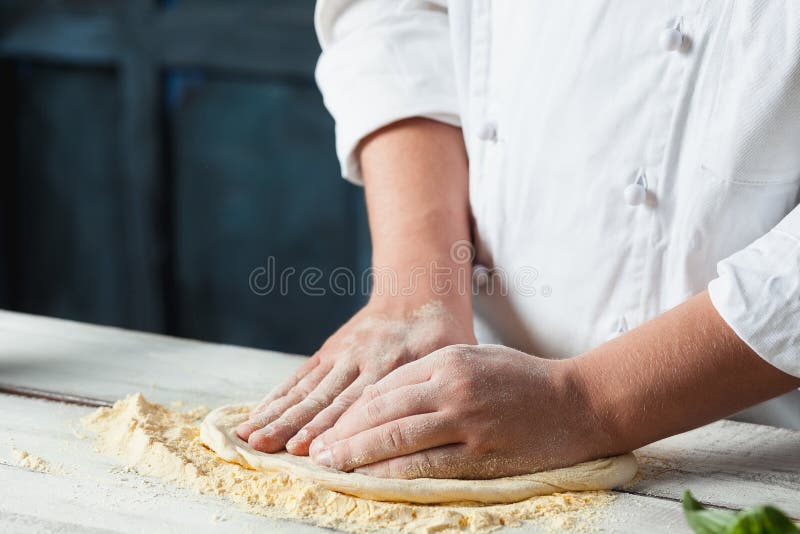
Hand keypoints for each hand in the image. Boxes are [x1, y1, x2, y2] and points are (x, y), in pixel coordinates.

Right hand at [236, 298, 475, 453]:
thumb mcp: (451, 358)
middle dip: (292, 425)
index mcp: (394, 365)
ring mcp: (342, 355)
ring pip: (306, 389)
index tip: (307, 449)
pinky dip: (278, 396)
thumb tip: (441, 435)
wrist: (417, 294)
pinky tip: (258, 415)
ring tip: (251, 436)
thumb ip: (439, 391)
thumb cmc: (442, 336)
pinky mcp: (330, 351)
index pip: (359, 402)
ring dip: (277, 414)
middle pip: (324, 398)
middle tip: (266, 448)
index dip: (331, 426)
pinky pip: (300, 376)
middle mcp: (362, 360)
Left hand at [308, 344, 612, 478]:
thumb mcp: (477, 358)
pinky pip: (426, 464)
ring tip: (331, 465)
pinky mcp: (481, 452)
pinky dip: (393, 471)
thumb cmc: (525, 379)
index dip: (352, 410)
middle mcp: (451, 386)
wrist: (578, 402)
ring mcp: (466, 419)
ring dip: (357, 453)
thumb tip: (389, 395)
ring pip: (396, 436)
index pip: (385, 387)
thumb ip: (435, 371)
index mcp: (448, 359)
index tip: (331, 428)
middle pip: (381, 410)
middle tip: (316, 451)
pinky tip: (371, 478)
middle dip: (344, 433)